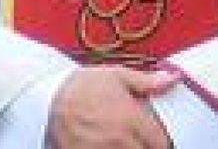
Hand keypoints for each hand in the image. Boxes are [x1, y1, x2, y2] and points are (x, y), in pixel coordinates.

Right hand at [48, 65, 177, 148]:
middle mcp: (121, 140)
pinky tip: (100, 143)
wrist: (43, 97)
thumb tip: (174, 79)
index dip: (158, 140)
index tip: (149, 135)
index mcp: (133, 121)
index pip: (162, 144)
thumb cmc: (80, 87)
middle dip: (141, 144)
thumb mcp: (113, 76)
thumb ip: (146, 81)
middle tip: (128, 134)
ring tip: (112, 138)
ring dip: (124, 148)